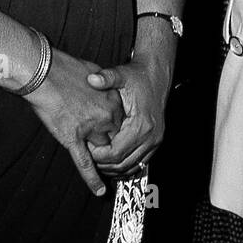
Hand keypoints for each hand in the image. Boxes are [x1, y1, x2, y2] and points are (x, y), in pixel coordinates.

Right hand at [25, 47, 126, 195]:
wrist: (44, 73)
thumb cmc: (65, 68)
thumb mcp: (93, 72)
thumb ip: (102, 84)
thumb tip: (101, 86)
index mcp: (112, 100)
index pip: (121, 122)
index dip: (115, 128)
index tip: (112, 131)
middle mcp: (106, 116)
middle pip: (114, 137)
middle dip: (110, 142)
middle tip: (107, 149)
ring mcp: (90, 129)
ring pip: (102, 149)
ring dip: (100, 154)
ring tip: (102, 163)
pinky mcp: (73, 138)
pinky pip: (85, 163)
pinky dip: (93, 178)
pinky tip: (100, 190)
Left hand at [85, 59, 170, 178]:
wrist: (156, 76)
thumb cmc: (139, 77)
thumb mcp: (121, 75)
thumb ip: (106, 78)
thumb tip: (91, 78)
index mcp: (141, 124)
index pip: (115, 153)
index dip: (98, 155)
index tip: (86, 148)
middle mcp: (151, 136)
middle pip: (122, 163)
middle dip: (103, 164)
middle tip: (88, 155)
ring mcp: (155, 140)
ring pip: (131, 166)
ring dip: (114, 167)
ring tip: (98, 158)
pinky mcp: (155, 142)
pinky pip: (139, 162)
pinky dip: (125, 164)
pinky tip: (112, 159)